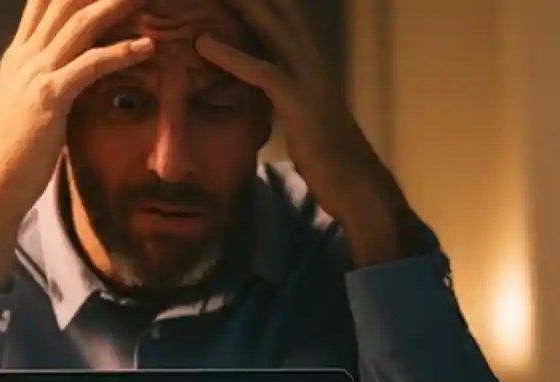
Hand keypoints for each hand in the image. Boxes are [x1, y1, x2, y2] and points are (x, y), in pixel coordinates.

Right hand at [0, 0, 153, 289]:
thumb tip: (68, 78)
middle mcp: (24, 57)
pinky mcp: (49, 99)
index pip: (43, 3)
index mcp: (18, 56)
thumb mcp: (26, 107)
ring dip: (117, 4)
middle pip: (64, 2)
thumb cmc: (13, 155)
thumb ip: (46, 84)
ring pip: (80, 24)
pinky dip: (120, 52)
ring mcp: (35, 75)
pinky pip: (89, 65)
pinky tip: (147, 46)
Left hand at [196, 0, 417, 265]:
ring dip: (239, 6)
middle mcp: (313, 59)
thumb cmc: (328, 156)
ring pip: (270, 28)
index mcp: (311, 59)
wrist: (356, 185)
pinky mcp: (300, 103)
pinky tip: (203, 44)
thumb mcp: (300, 113)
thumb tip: (259, 84)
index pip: (283, 14)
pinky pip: (262, 71)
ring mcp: (310, 78)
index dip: (260, 0)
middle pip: (277, 9)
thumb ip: (281, 91)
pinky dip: (230, 55)